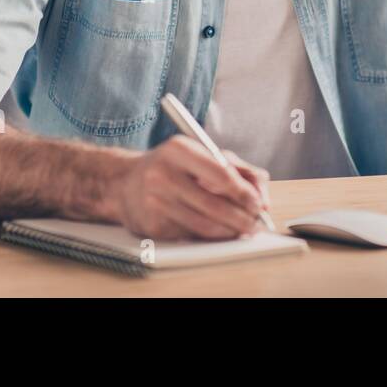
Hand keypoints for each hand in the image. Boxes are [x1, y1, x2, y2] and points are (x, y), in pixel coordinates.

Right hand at [110, 135, 270, 239]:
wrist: (124, 183)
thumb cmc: (172, 167)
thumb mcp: (201, 154)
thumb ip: (238, 170)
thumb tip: (262, 199)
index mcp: (179, 149)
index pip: (220, 173)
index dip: (243, 193)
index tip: (257, 204)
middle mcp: (163, 174)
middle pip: (214, 205)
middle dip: (241, 218)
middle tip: (255, 223)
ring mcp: (155, 201)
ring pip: (204, 225)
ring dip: (229, 232)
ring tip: (242, 230)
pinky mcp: (152, 225)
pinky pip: (190, 235)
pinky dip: (209, 237)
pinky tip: (217, 232)